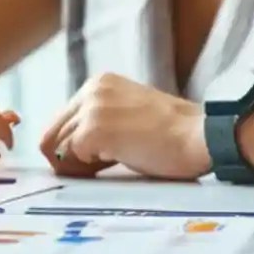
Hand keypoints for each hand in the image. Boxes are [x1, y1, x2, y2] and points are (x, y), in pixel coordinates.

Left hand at [41, 73, 211, 179]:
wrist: (201, 136)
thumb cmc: (174, 134)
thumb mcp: (128, 115)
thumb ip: (100, 121)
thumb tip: (69, 149)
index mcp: (98, 84)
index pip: (60, 121)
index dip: (70, 146)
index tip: (94, 158)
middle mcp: (90, 90)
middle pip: (52, 134)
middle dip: (67, 158)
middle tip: (97, 168)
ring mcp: (91, 109)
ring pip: (56, 147)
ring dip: (77, 164)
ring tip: (108, 165)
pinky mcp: (94, 130)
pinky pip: (69, 158)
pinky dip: (86, 168)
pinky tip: (114, 163)